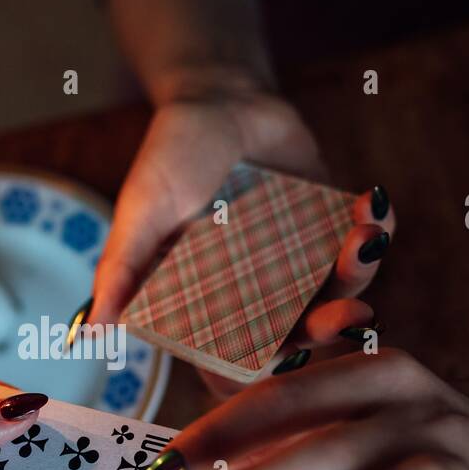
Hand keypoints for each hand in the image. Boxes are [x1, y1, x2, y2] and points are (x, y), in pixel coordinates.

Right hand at [78, 89, 395, 386]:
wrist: (217, 96)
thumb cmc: (168, 156)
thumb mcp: (141, 213)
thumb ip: (121, 271)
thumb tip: (90, 332)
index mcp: (210, 308)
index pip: (237, 363)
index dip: (264, 372)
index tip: (285, 355)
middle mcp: (258, 297)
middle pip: (299, 337)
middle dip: (329, 330)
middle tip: (350, 315)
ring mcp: (299, 265)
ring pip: (339, 295)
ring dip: (361, 277)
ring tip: (366, 240)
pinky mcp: (331, 229)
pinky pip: (364, 246)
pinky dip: (378, 232)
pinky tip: (373, 206)